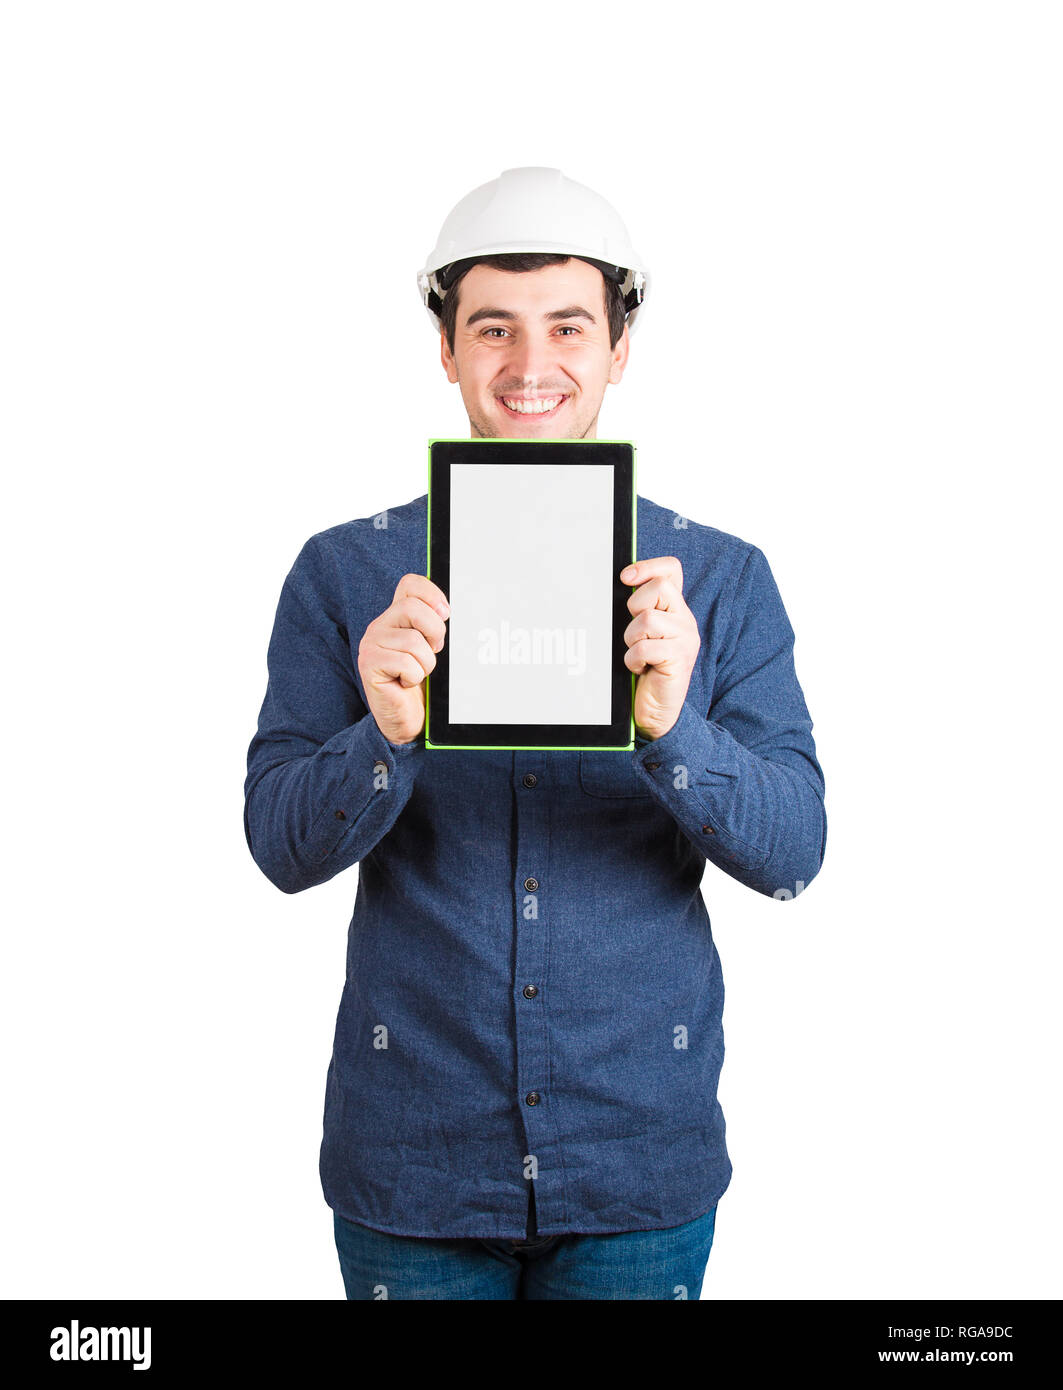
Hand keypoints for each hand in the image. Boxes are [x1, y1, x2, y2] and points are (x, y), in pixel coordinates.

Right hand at [358, 573, 448, 744]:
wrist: (408, 718)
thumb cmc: (422, 683)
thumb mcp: (431, 648)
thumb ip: (434, 626)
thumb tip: (448, 610)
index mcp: (395, 617)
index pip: (410, 584)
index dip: (432, 594)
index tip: (445, 615)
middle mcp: (379, 626)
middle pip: (413, 608)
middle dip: (434, 633)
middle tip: (433, 651)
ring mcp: (371, 644)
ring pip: (413, 641)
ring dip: (426, 663)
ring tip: (417, 673)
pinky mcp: (369, 664)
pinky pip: (406, 663)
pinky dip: (414, 676)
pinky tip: (405, 683)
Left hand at [619, 557, 699, 741]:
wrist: (656, 711)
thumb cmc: (643, 671)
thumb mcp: (640, 634)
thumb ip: (637, 610)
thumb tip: (619, 585)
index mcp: (674, 610)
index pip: (671, 570)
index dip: (648, 566)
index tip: (625, 578)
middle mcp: (684, 620)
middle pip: (658, 587)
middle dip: (635, 607)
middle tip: (635, 632)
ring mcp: (685, 639)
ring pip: (647, 618)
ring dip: (631, 639)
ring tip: (637, 655)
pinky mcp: (679, 659)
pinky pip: (645, 647)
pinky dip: (633, 659)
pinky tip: (640, 668)